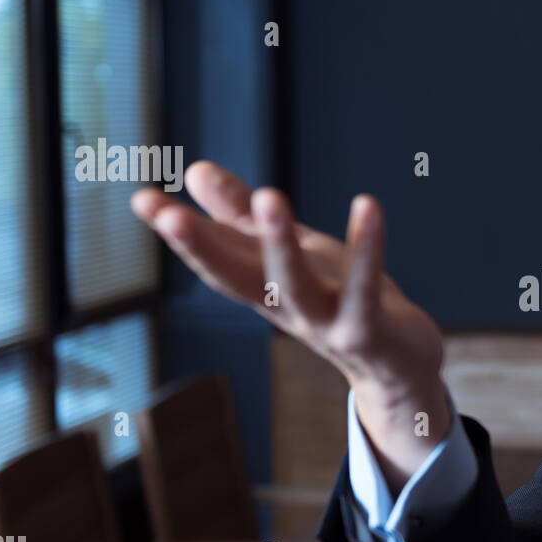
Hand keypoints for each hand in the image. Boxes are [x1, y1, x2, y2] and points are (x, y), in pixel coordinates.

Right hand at [131, 161, 448, 485]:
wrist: (400, 370)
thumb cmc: (341, 303)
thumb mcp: (292, 256)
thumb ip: (243, 220)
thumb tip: (195, 171)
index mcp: (266, 290)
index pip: (216, 261)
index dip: (181, 235)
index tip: (141, 200)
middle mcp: (288, 311)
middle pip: (239, 281)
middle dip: (203, 250)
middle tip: (169, 215)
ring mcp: (327, 324)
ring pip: (296, 287)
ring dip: (280, 245)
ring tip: (268, 196)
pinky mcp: (369, 329)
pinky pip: (366, 287)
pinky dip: (368, 248)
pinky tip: (368, 205)